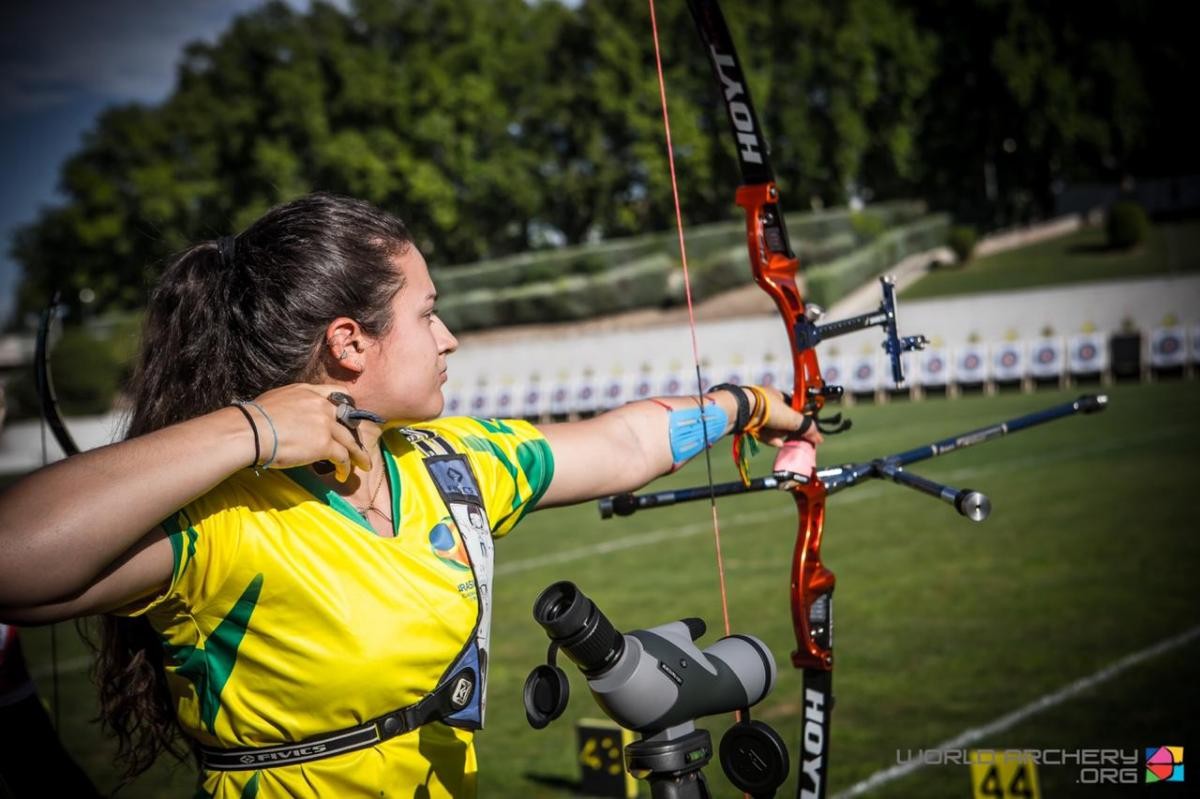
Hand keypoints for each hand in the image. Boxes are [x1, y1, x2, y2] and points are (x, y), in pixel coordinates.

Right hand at [244, 384, 372, 480]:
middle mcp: (321, 405)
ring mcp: (325, 424)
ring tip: (363, 465)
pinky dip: (344, 468)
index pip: (337, 393)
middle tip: (359, 446)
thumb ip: (293, 404)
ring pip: (350, 441)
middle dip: (355, 434)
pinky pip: (342, 457)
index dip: (346, 406)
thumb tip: (291, 416)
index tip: (349, 416)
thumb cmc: (253, 419)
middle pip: (348, 420)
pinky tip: (341, 475)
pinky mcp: (324, 443)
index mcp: (308, 392)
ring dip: (358, 455)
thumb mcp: (277, 399)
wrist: (251, 430)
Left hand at [752, 386, 823, 447]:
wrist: (741, 411)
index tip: (803, 430)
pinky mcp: (747, 421)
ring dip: (777, 435)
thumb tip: (819, 438)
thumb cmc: (768, 409)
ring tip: (780, 441)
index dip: (799, 420)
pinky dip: (768, 438)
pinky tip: (775, 443)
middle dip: (787, 430)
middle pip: (782, 419)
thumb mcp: (791, 418)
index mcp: (778, 395)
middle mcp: (767, 402)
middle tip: (792, 438)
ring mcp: (756, 411)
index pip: (793, 408)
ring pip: (772, 427)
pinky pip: (761, 432)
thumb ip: (806, 427)